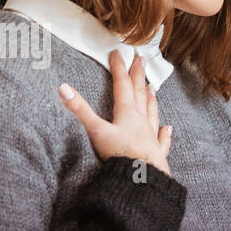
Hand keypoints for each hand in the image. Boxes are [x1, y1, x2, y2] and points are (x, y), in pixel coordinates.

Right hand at [59, 51, 172, 176]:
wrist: (143, 178)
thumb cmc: (121, 154)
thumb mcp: (96, 131)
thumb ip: (80, 110)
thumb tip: (62, 88)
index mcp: (127, 113)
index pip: (122, 84)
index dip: (119, 67)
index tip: (118, 52)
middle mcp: (141, 121)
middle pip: (139, 93)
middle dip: (138, 75)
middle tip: (141, 59)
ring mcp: (151, 136)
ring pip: (151, 112)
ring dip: (151, 98)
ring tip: (152, 87)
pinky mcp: (156, 153)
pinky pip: (161, 140)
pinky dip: (164, 133)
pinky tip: (167, 128)